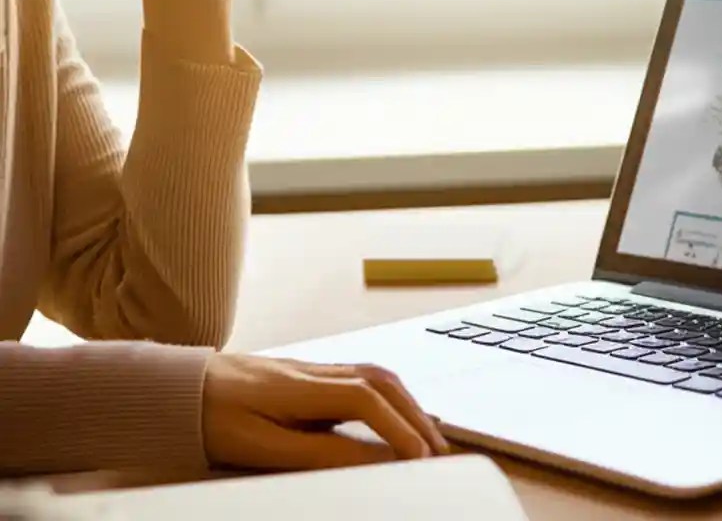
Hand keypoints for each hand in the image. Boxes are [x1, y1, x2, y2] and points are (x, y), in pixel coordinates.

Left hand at [202, 355, 449, 470]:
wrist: (175, 387)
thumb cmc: (210, 418)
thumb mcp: (260, 447)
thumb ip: (319, 453)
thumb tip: (371, 459)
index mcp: (301, 387)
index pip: (368, 401)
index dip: (399, 429)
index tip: (420, 458)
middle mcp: (314, 371)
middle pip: (384, 383)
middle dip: (417, 417)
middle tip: (438, 452)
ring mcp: (313, 369)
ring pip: (377, 377)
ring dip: (408, 405)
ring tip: (426, 438)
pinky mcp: (309, 375)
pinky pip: (363, 380)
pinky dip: (390, 400)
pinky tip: (395, 419)